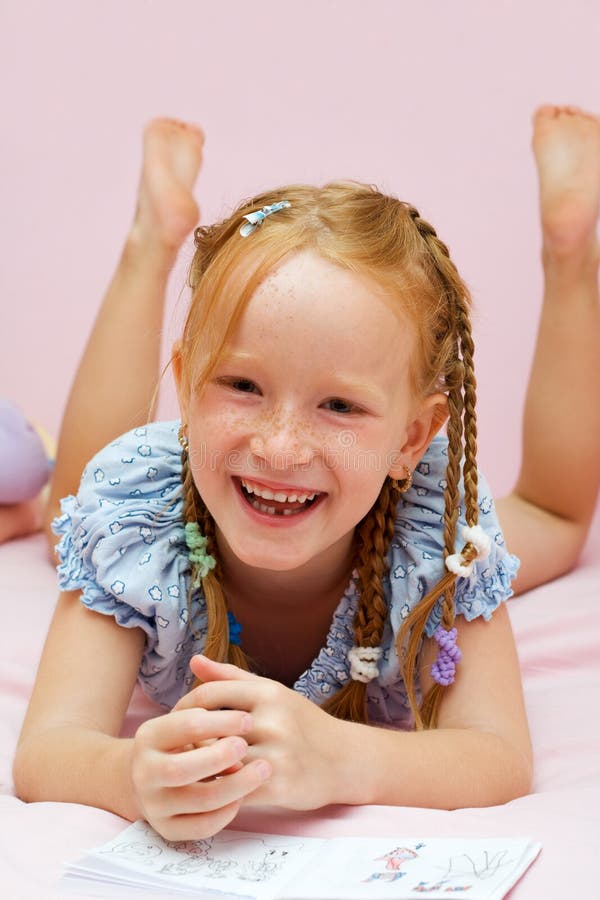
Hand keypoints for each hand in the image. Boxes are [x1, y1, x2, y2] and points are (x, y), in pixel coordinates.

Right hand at [131, 699, 270, 840]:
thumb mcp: (185, 726)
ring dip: (237, 785)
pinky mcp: (168, 829)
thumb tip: (239, 752)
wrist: (148, 777)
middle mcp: (144, 773)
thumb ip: (208, 732)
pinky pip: (204, 827)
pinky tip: (242, 796)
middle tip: (246, 747)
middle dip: (222, 756)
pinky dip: (228, 812)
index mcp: (148, 738)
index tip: (247, 720)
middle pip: (183, 768)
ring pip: (201, 800)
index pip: (187, 726)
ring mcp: (154, 805)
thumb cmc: (178, 743)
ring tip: (260, 771)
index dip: (222, 722)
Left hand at [176, 655, 346, 811]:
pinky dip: (220, 791)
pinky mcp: (280, 784)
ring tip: (191, 770)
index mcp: (267, 693)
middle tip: (177, 748)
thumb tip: (194, 660)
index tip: (176, 719)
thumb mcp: (271, 692)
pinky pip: (235, 790)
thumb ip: (230, 677)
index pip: (209, 694)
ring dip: (202, 768)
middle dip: (190, 740)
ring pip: (220, 761)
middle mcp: (272, 720)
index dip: (185, 706)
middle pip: (210, 728)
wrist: (343, 759)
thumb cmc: (301, 723)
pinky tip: (214, 790)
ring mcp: (277, 753)